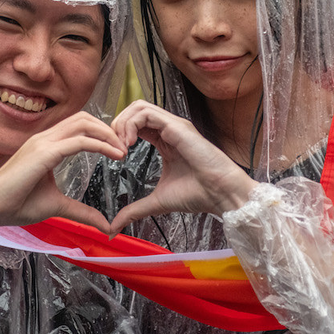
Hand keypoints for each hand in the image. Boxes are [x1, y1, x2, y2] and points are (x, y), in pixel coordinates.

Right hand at [0, 112, 126, 233]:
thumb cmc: (15, 205)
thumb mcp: (57, 206)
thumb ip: (82, 212)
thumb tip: (105, 225)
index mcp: (45, 145)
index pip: (78, 126)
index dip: (101, 133)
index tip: (118, 149)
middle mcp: (44, 138)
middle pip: (83, 118)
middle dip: (108, 129)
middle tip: (125, 147)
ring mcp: (43, 142)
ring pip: (83, 124)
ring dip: (107, 134)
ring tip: (123, 150)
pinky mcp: (43, 153)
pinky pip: (79, 141)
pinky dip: (101, 145)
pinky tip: (115, 155)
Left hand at [108, 101, 258, 234]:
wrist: (220, 194)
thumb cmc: (198, 194)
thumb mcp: (157, 202)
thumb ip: (135, 210)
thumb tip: (115, 227)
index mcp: (165, 141)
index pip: (136, 124)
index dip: (120, 134)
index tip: (114, 155)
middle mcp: (169, 129)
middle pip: (135, 110)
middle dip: (118, 125)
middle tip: (114, 148)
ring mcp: (174, 126)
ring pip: (139, 107)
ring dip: (123, 123)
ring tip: (121, 146)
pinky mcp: (177, 127)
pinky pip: (147, 113)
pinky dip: (131, 124)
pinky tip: (129, 143)